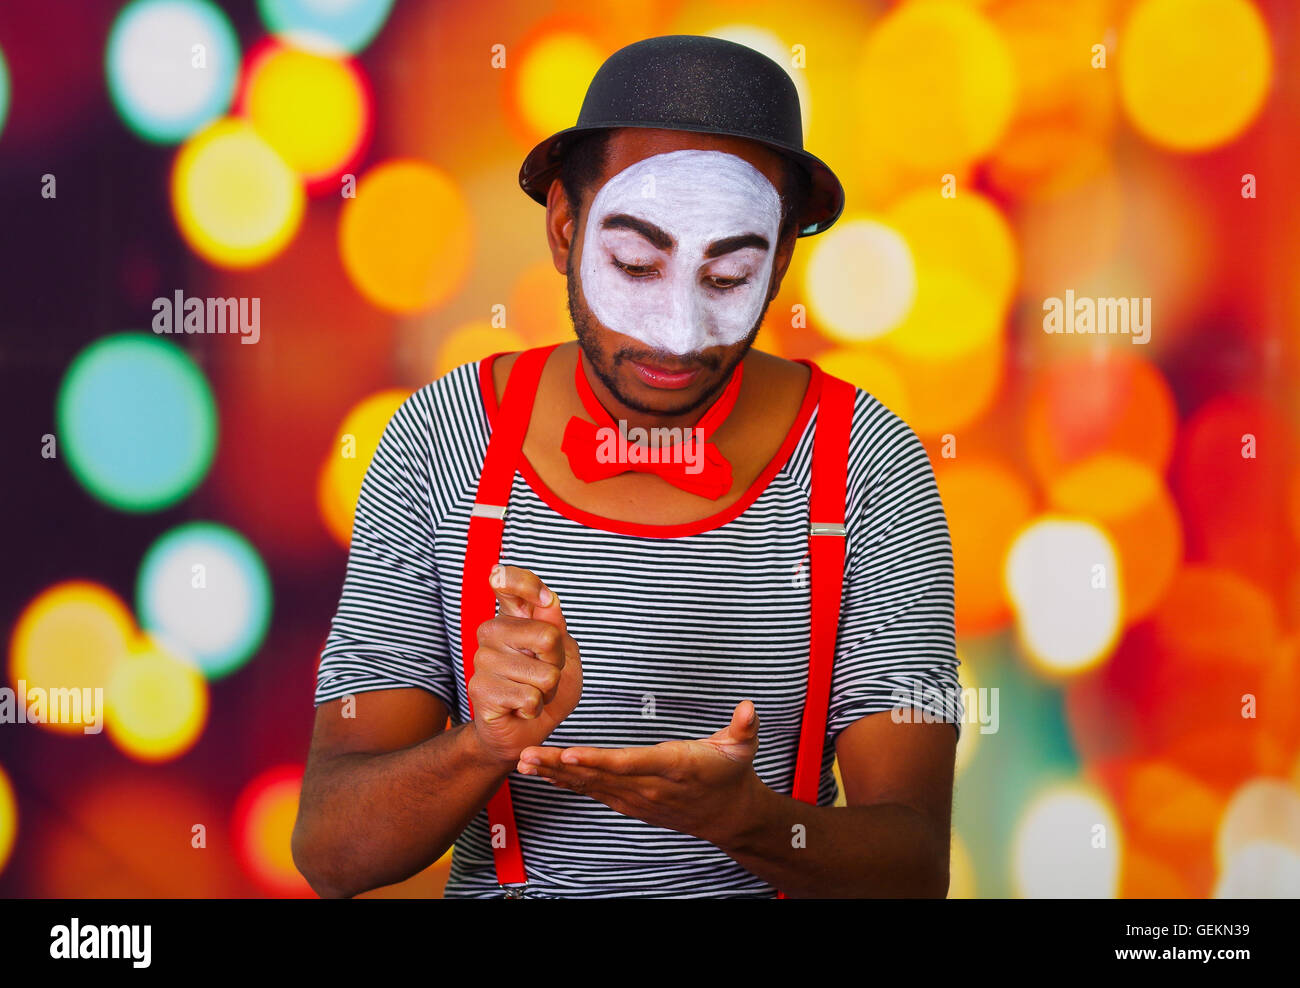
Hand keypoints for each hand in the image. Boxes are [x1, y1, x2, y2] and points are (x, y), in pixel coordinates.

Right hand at [468, 565, 581, 764]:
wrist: (526, 730)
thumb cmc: (545, 688)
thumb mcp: (564, 653)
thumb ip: (556, 624)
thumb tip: (547, 597)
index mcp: (512, 617)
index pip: (509, 583)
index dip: (525, 583)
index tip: (542, 598)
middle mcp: (492, 632)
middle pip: (547, 637)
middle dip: (557, 663)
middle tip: (543, 675)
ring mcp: (482, 659)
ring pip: (544, 674)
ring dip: (547, 691)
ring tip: (531, 692)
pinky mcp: (480, 688)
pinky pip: (530, 698)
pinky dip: (535, 708)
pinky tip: (520, 708)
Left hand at [516, 700, 769, 847]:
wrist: (730, 816)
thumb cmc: (731, 774)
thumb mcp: (743, 748)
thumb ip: (743, 726)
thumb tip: (748, 707)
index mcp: (672, 766)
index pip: (629, 762)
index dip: (597, 759)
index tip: (569, 752)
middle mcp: (649, 785)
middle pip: (598, 775)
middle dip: (559, 765)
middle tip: (527, 754)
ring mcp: (637, 797)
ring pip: (590, 786)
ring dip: (556, 774)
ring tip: (525, 762)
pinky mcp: (631, 803)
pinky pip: (594, 792)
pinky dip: (568, 783)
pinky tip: (546, 774)